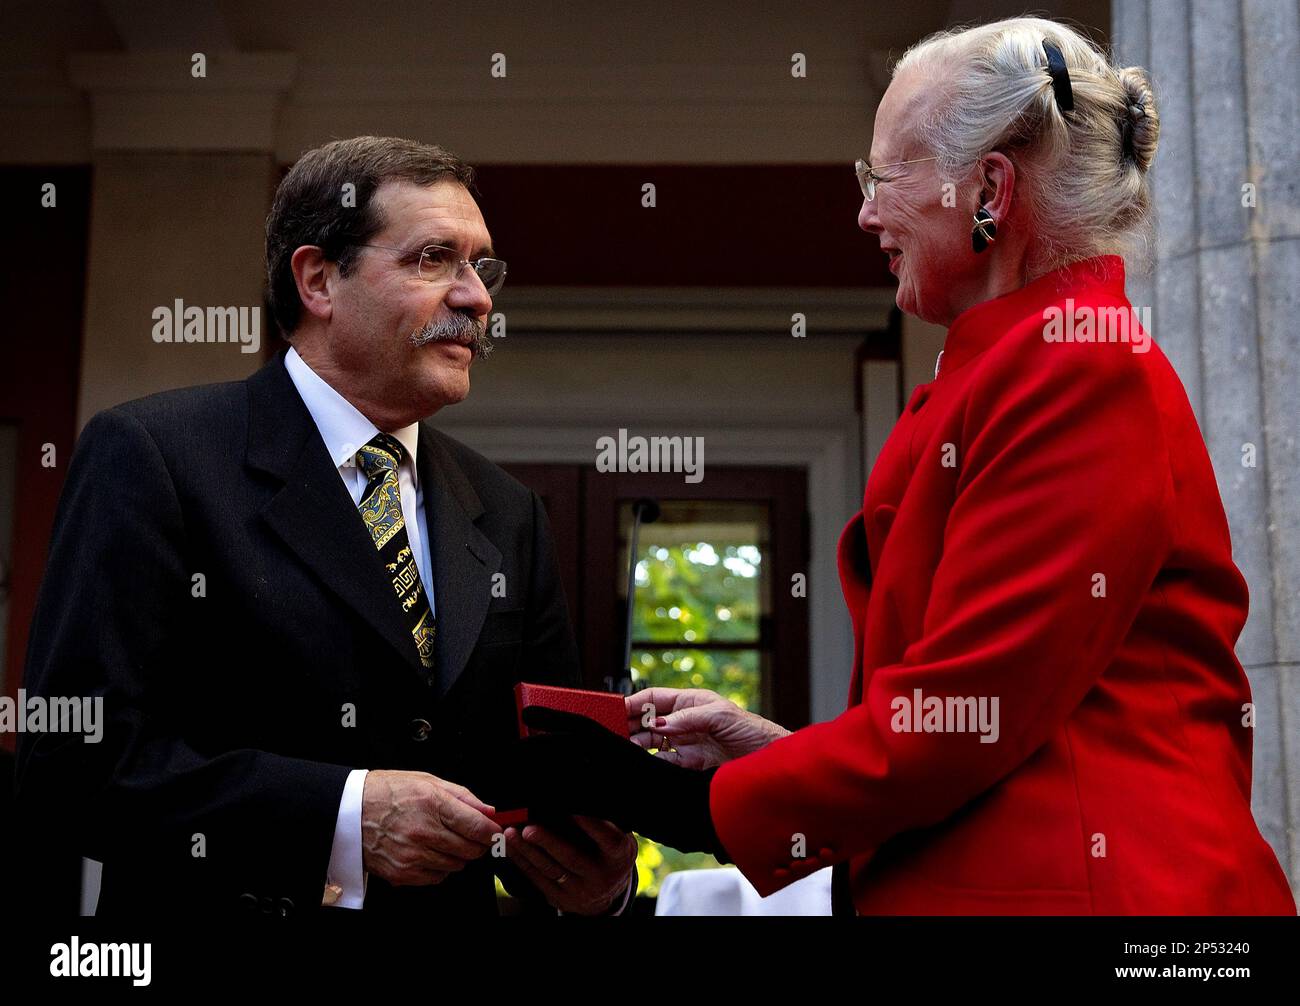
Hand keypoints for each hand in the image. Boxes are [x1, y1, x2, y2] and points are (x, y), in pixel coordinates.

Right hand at [361, 769, 498, 886]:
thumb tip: (489, 811)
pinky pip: (437, 878)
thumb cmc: (387, 792)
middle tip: (471, 835)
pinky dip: (439, 868)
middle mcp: (423, 832)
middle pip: (470, 849)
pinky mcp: (402, 873)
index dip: (492, 832)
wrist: (349, 811)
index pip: (477, 826)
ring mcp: (412, 855)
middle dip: (477, 843)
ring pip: (456, 865)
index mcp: (432, 803)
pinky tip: (428, 852)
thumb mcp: (427, 781)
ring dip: (457, 855)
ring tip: (442, 839)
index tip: (496, 832)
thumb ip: (463, 797)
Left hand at [500, 706, 728, 858]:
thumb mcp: (634, 768)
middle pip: (555, 748)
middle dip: (522, 754)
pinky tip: (522, 809)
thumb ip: (609, 761)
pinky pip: (564, 801)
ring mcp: (607, 778)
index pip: (576, 723)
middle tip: (498, 759)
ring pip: (553, 775)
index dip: (549, 717)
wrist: (692, 811)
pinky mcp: (604, 803)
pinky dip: (540, 803)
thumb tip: (579, 755)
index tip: (526, 713)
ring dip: (522, 780)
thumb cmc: (665, 791)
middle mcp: (609, 755)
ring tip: (498, 787)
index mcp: (616, 742)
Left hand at [505, 816, 636, 913]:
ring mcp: (581, 891)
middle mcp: (602, 876)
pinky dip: (523, 862)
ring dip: (528, 851)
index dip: (590, 824)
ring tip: (511, 834)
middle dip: (548, 841)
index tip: (571, 810)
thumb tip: (571, 808)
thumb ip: (599, 824)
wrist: (607, 891)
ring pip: (550, 870)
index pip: (606, 838)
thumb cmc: (607, 851)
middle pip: (572, 857)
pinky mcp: (563, 900)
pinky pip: (539, 880)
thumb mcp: (613, 836)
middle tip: (529, 828)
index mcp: (619, 855)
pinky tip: (512, 848)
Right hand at [626, 687, 791, 768]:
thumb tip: (659, 724)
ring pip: (651, 742)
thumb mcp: (721, 716)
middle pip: (647, 720)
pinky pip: (663, 763)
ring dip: (636, 744)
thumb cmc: (752, 730)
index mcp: (690, 702)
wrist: (769, 762)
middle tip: (612, 731)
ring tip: (622, 748)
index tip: (616, 709)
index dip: (633, 702)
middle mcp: (684, 722)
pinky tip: (640, 764)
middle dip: (629, 723)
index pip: (653, 698)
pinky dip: (649, 764)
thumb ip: (688, 718)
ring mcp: (685, 743)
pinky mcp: (689, 765)